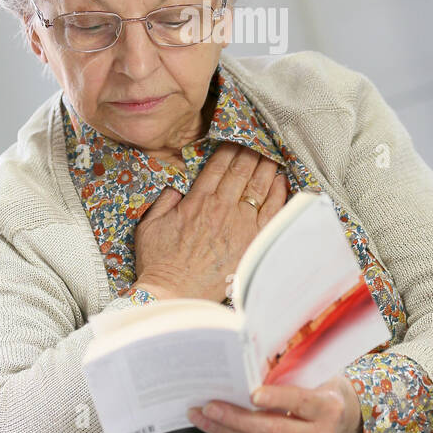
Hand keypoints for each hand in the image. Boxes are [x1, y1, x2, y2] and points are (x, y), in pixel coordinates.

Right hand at [134, 145, 288, 302]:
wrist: (174, 294)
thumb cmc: (159, 264)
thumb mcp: (150, 225)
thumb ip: (165, 200)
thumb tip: (177, 185)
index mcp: (197, 200)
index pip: (219, 165)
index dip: (230, 148)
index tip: (238, 139)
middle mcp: (221, 208)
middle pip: (242, 170)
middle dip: (252, 151)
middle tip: (261, 140)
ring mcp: (240, 224)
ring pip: (259, 186)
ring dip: (268, 166)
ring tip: (274, 154)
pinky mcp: (254, 242)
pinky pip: (273, 211)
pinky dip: (279, 193)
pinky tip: (282, 181)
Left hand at [188, 375, 363, 432]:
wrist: (345, 419)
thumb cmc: (326, 389)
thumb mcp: (320, 377)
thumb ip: (294, 374)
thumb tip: (254, 362)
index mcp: (327, 407)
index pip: (301, 403)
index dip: (277, 399)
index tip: (253, 394)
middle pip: (274, 429)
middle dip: (238, 418)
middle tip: (210, 406)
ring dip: (225, 430)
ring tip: (200, 416)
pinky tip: (213, 426)